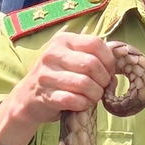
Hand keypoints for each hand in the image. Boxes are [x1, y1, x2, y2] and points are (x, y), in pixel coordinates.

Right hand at [0, 32, 116, 144]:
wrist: (28, 96)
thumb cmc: (58, 76)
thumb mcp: (71, 58)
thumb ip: (92, 56)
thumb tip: (116, 68)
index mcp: (63, 40)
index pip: (95, 43)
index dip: (108, 60)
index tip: (109, 71)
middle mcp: (52, 54)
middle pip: (92, 64)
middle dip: (103, 80)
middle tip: (102, 87)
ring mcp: (46, 75)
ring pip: (84, 84)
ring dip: (95, 94)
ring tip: (93, 96)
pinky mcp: (45, 95)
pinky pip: (74, 100)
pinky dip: (84, 104)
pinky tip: (82, 104)